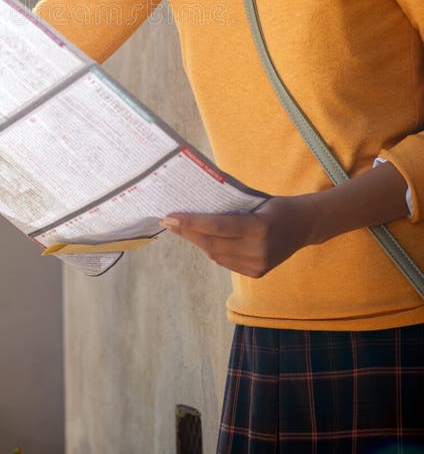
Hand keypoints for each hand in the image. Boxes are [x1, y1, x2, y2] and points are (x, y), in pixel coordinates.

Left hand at [160, 160, 409, 277]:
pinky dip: (213, 250)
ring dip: (198, 241)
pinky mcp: (257, 273)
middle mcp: (258, 250)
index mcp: (259, 228)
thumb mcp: (255, 200)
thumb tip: (195, 206)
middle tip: (169, 221)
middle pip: (212, 243)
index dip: (191, 223)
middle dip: (188, 232)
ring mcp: (258, 265)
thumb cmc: (277, 206)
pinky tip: (205, 239)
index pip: (216, 226)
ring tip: (183, 228)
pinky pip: (225, 262)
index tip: (170, 217)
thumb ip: (229, 207)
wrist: (305, 226)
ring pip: (216, 255)